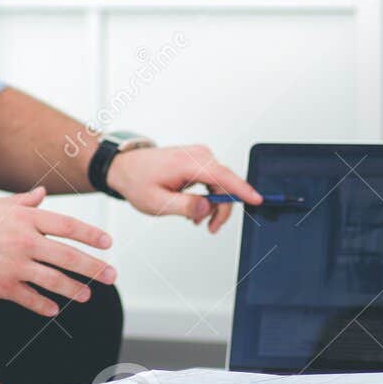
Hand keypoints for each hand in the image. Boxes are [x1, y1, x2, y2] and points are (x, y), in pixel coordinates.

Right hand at [0, 187, 113, 317]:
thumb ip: (25, 202)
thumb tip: (42, 194)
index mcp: (25, 219)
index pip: (68, 227)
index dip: (91, 235)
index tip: (107, 243)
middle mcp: (24, 241)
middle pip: (68, 257)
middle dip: (93, 268)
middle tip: (110, 275)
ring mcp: (14, 266)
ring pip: (54, 281)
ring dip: (74, 290)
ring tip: (87, 296)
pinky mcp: (2, 287)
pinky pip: (31, 299)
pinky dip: (44, 306)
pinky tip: (54, 310)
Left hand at [106, 144, 259, 232]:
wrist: (125, 167)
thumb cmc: (138, 181)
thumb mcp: (157, 202)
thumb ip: (184, 206)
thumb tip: (207, 208)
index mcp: (187, 163)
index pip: (222, 176)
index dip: (242, 190)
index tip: (257, 200)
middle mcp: (198, 155)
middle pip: (225, 184)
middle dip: (220, 209)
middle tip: (209, 228)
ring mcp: (200, 156)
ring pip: (221, 184)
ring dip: (213, 204)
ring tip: (197, 219)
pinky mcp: (199, 160)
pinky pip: (214, 180)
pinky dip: (209, 196)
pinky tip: (195, 208)